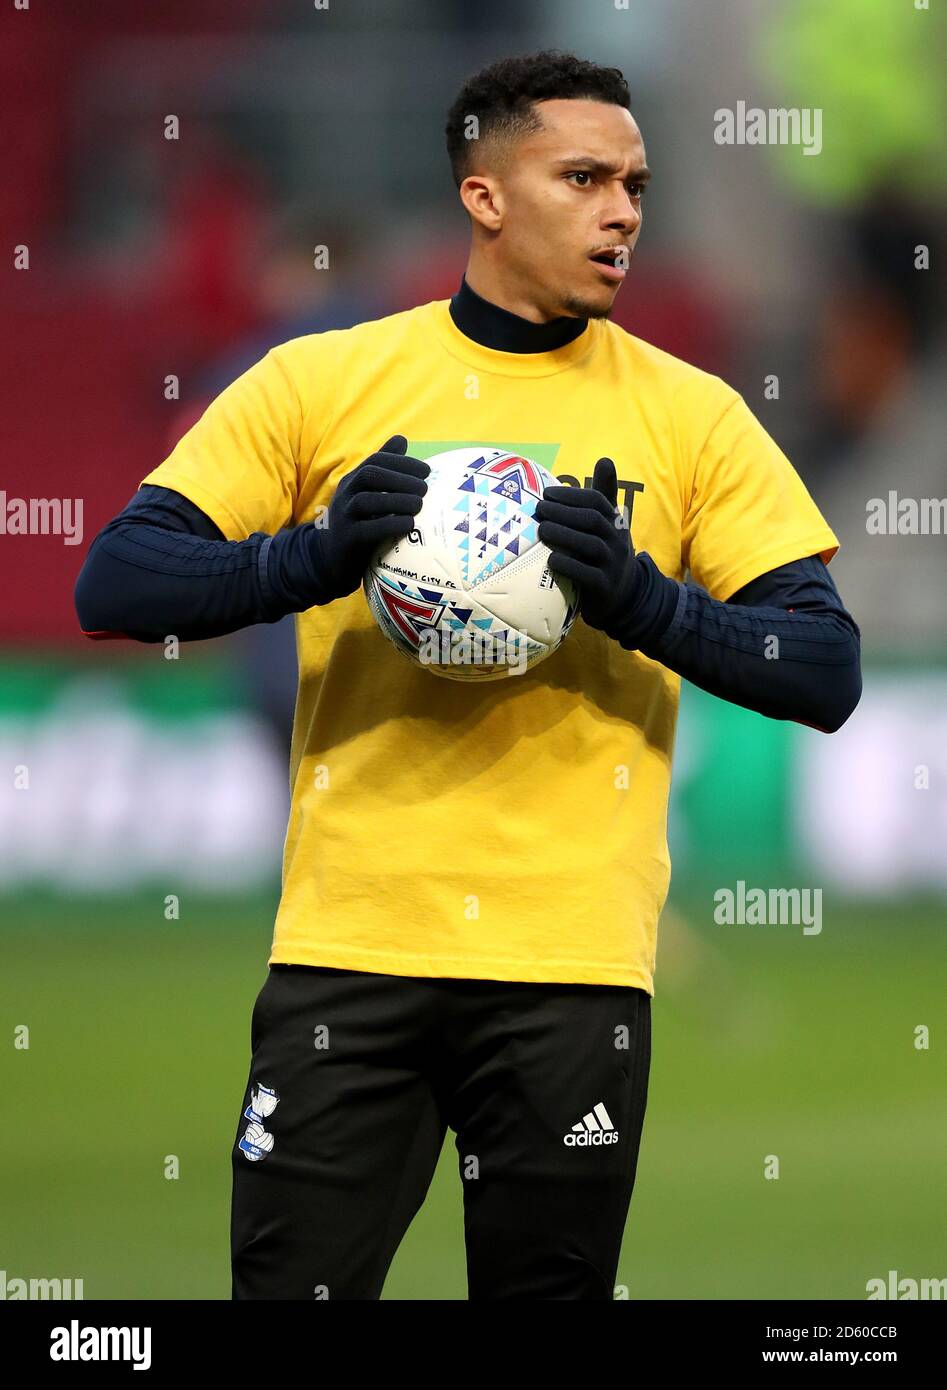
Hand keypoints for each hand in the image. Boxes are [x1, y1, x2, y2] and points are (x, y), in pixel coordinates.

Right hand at [311, 435, 428, 599]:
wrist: (330, 557)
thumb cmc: (358, 521)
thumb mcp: (368, 493)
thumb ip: (384, 469)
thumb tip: (402, 439)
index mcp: (353, 480)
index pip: (376, 461)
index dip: (402, 462)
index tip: (425, 471)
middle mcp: (346, 494)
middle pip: (370, 475)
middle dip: (401, 478)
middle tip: (424, 489)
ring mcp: (344, 516)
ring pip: (367, 500)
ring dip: (398, 500)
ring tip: (419, 505)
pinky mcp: (348, 539)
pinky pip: (367, 529)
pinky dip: (390, 524)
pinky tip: (409, 524)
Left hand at [534, 457, 639, 638]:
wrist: (625, 597)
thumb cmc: (608, 553)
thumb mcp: (610, 524)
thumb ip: (605, 494)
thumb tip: (605, 458)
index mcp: (616, 523)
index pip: (597, 501)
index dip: (572, 495)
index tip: (547, 492)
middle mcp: (618, 541)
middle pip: (592, 520)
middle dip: (564, 511)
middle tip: (539, 508)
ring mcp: (613, 565)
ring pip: (590, 545)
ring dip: (563, 535)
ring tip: (542, 529)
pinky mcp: (604, 587)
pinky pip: (587, 575)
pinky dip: (568, 565)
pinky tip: (551, 559)